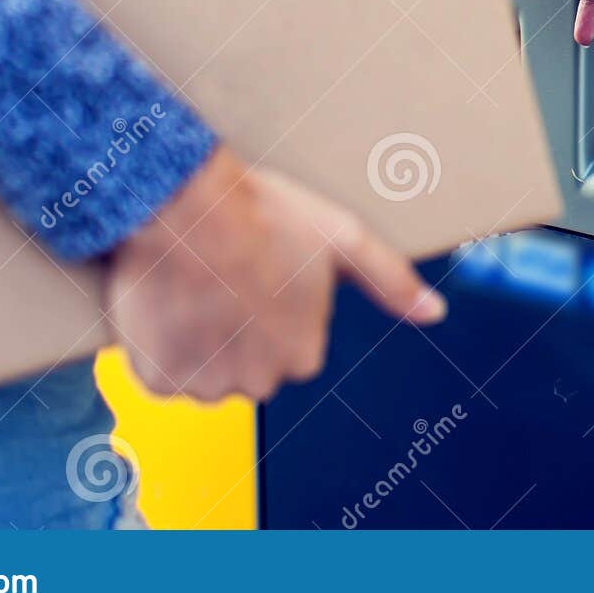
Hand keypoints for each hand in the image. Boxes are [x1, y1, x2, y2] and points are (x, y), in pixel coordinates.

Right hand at [106, 147, 444, 401]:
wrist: (187, 208)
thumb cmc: (265, 215)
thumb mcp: (344, 238)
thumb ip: (391, 281)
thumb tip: (435, 313)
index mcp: (304, 355)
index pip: (290, 342)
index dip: (272, 304)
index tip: (260, 269)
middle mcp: (260, 382)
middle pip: (247, 361)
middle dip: (237, 329)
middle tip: (225, 276)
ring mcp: (207, 384)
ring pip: (203, 368)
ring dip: (197, 339)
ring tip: (194, 285)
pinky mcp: (159, 379)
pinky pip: (160, 370)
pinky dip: (158, 344)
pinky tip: (166, 303)